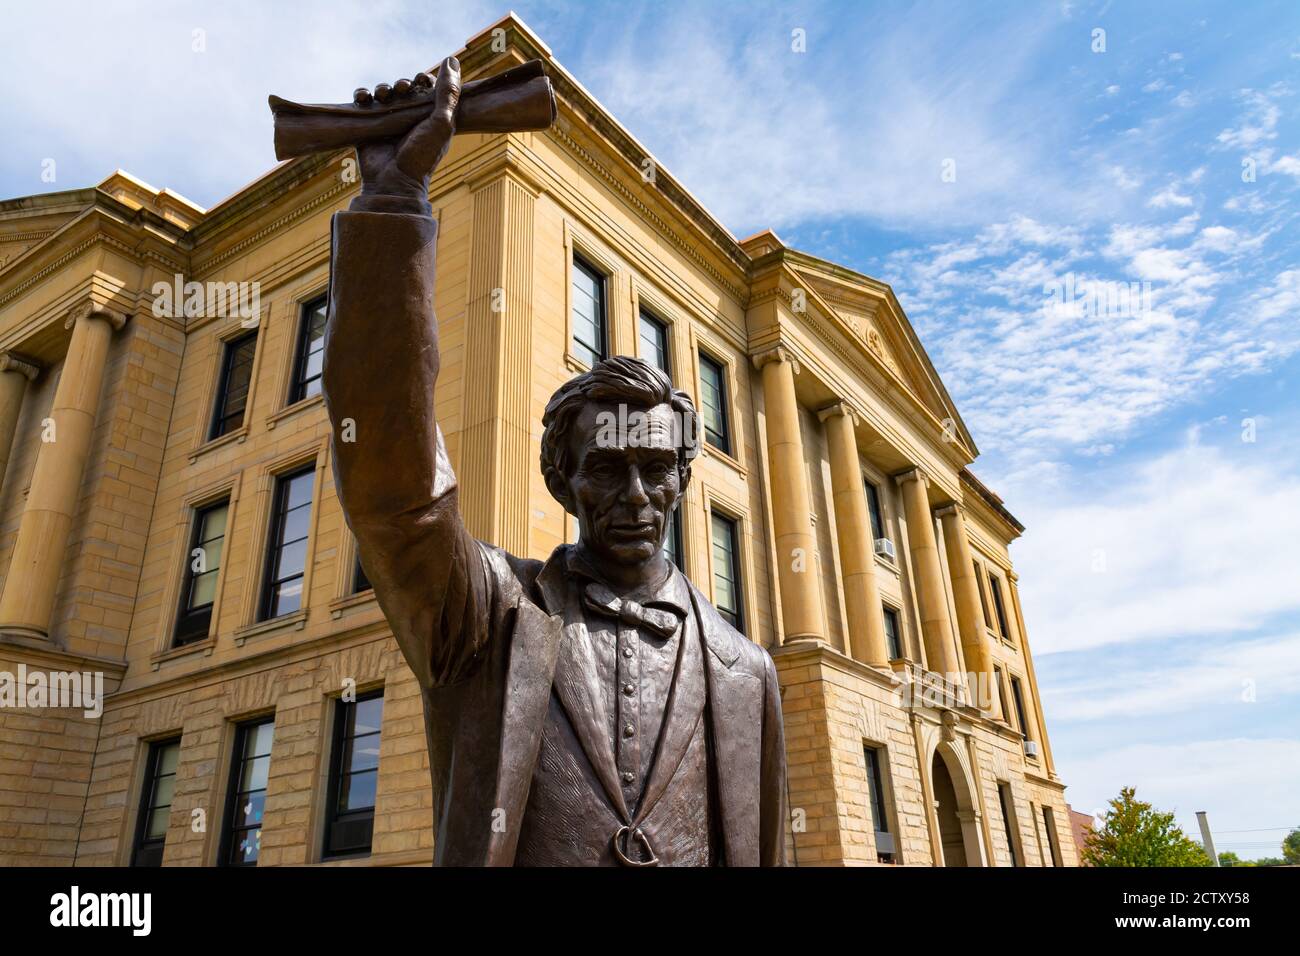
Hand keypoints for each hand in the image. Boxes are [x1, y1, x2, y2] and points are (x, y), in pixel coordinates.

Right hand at [350, 56, 460, 211]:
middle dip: (402, 84)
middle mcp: (410, 117)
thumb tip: (452, 58)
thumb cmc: (422, 156)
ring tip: (382, 96)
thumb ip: (448, 93)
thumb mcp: (441, 123)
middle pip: (405, 88)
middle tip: (402, 89)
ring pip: (384, 92)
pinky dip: (361, 95)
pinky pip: (363, 102)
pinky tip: (363, 98)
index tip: (421, 79)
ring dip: (382, 88)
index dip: (424, 79)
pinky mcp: (369, 125)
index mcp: (431, 117)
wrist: (394, 182)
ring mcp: (389, 121)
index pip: (428, 88)